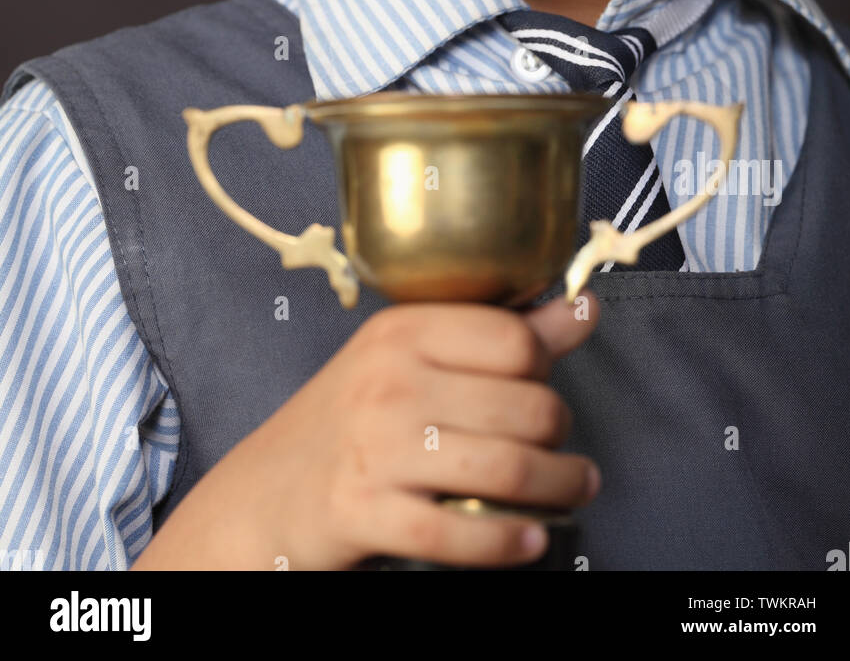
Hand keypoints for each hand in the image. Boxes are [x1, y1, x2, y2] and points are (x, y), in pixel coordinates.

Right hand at [130, 294, 600, 570]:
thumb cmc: (351, 418)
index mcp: (402, 330)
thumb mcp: (412, 357)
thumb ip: (498, 334)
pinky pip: (462, 536)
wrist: (264, 494)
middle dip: (561, 437)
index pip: (516, 340)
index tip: (546, 386)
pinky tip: (528, 542)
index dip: (547, 368)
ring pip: (508, 470)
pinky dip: (509, 544)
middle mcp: (389, 381)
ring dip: (560, 488)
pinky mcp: (364, 514)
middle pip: (526, 406)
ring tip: (572, 490)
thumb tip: (582, 310)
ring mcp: (375, 449)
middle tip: (563, 450)